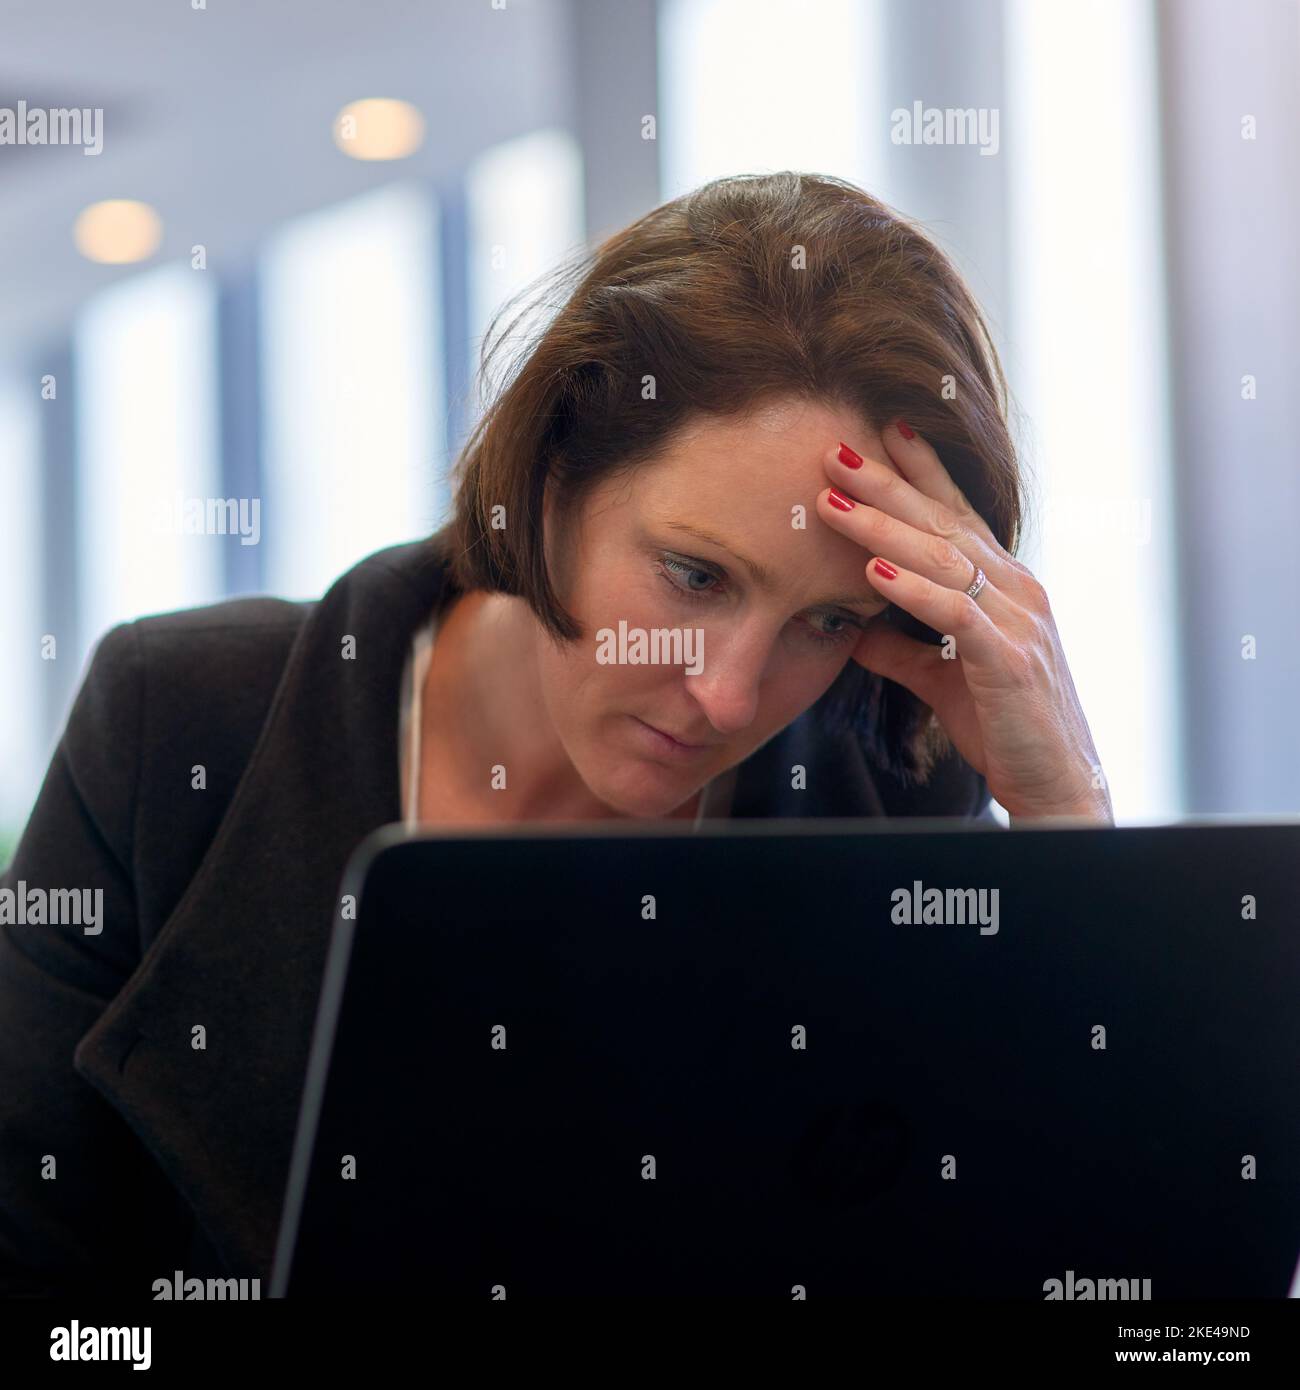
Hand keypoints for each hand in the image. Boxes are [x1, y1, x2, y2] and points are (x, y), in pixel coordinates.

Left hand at [817, 424, 1112, 822]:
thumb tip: (852, 630)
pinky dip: (912, 589)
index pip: (957, 514)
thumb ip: (900, 650)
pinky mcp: (1010, 660)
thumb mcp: (941, 679)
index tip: (882, 432)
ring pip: (943, 558)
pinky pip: (955, 613)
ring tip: (833, 502)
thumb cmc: (1004, 727)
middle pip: (942, 522)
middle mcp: (1015, 590)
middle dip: (886, 482)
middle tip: (836, 449)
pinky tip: (872, 571)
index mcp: (1002, 586)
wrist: (1057, 783)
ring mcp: (1018, 621)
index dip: (921, 472)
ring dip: (882, 526)